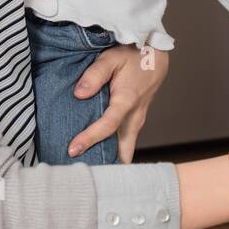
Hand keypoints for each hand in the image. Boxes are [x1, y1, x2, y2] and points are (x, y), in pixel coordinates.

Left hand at [68, 44, 168, 162]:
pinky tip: (98, 153)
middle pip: (122, 151)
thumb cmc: (132, 55)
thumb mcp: (112, 58)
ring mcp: (137, 121)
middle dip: (106, 164)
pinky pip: (125, 141)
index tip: (73, 149)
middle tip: (84, 173)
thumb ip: (94, 75)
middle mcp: (134, 117)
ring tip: (87, 168)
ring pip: (125, 149)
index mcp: (127, 101)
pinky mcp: (135, 121)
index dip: (90, 139)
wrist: (155, 55)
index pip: (107, 126)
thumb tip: (79, 94)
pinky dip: (114, 150)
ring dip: (110, 159)